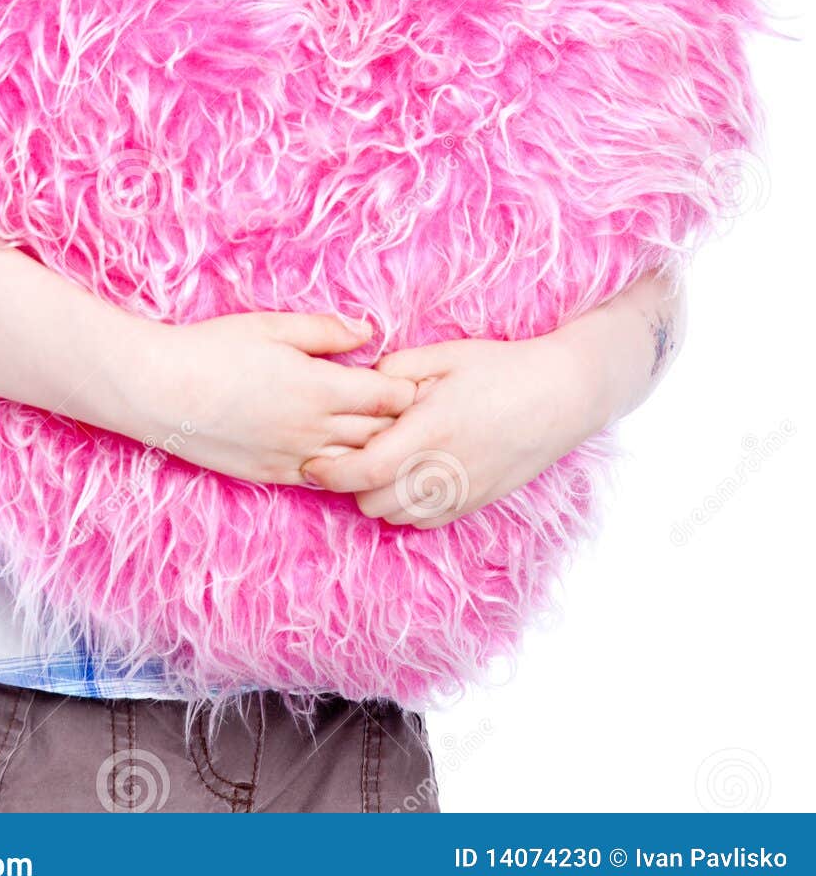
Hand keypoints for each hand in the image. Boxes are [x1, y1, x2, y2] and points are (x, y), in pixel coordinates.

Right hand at [138, 311, 417, 487]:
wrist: (160, 391)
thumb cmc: (213, 349)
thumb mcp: (272, 326)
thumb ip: (326, 331)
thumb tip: (368, 331)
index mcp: (320, 389)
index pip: (389, 398)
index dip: (406, 389)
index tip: (410, 380)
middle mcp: (313, 430)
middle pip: (379, 435)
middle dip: (399, 423)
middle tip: (411, 411)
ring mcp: (292, 458)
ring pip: (355, 464)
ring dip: (373, 451)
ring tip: (384, 437)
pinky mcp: (270, 475)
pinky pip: (321, 480)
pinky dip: (340, 470)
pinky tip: (343, 457)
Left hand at [298, 334, 588, 525]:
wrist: (562, 394)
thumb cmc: (502, 368)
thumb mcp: (445, 355)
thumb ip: (396, 368)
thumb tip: (360, 383)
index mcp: (430, 431)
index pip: (364, 472)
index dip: (330, 473)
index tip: (312, 462)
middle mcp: (445, 470)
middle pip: (373, 503)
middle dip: (353, 484)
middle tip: (350, 454)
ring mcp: (463, 491)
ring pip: (397, 517)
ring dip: (380, 497)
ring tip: (381, 463)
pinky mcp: (478, 501)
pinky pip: (427, 521)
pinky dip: (408, 507)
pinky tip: (411, 476)